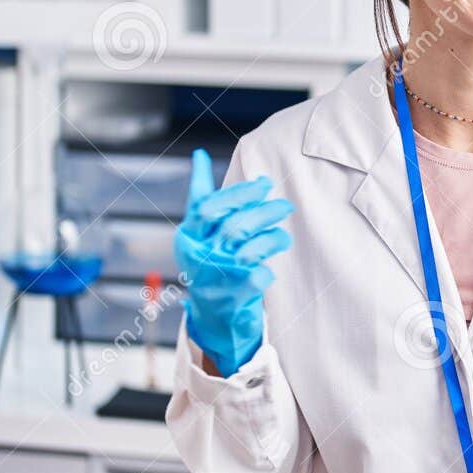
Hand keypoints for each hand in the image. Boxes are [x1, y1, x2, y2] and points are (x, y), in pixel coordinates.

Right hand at [174, 149, 293, 377]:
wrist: (212, 317)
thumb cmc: (209, 264)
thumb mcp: (198, 233)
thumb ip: (200, 197)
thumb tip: (200, 154)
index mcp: (188, 238)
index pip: (208, 208)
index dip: (237, 193)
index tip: (263, 184)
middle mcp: (199, 257)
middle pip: (233, 226)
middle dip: (262, 211)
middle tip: (283, 205)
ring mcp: (216, 277)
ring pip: (249, 248)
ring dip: (273, 236)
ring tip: (284, 232)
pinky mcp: (234, 296)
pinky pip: (260, 273)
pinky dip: (269, 266)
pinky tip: (272, 263)